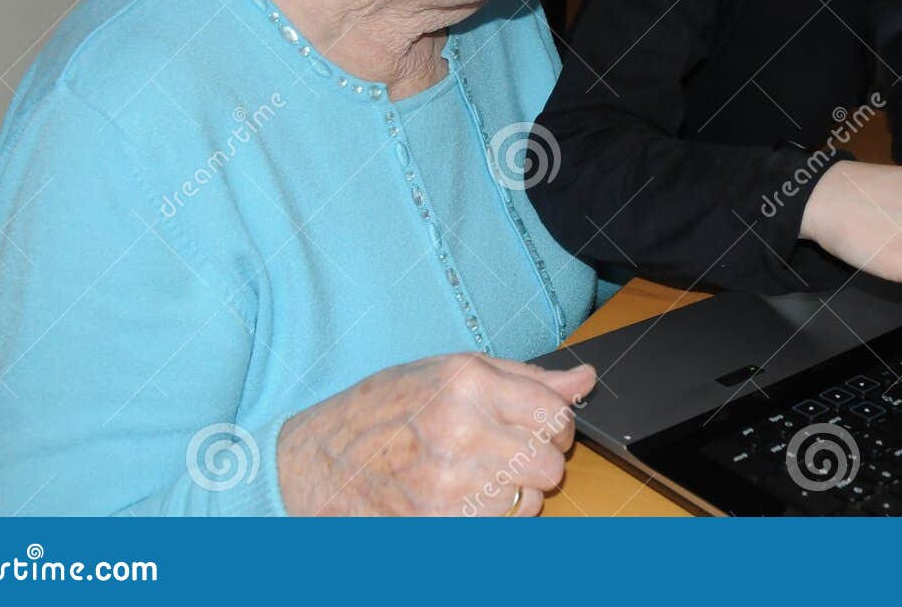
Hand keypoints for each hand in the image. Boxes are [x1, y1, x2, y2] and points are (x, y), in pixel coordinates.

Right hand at [275, 354, 595, 515]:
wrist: (316, 461)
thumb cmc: (382, 410)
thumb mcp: (450, 371)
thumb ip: (524, 378)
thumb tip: (584, 380)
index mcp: (469, 383)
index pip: (555, 414)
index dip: (558, 426)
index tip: (544, 431)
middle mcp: (464, 431)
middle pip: (549, 463)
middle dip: (537, 462)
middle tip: (504, 455)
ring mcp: (452, 484)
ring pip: (529, 502)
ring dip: (512, 495)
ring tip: (472, 476)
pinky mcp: (442, 526)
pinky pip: (500, 530)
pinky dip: (489, 521)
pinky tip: (458, 500)